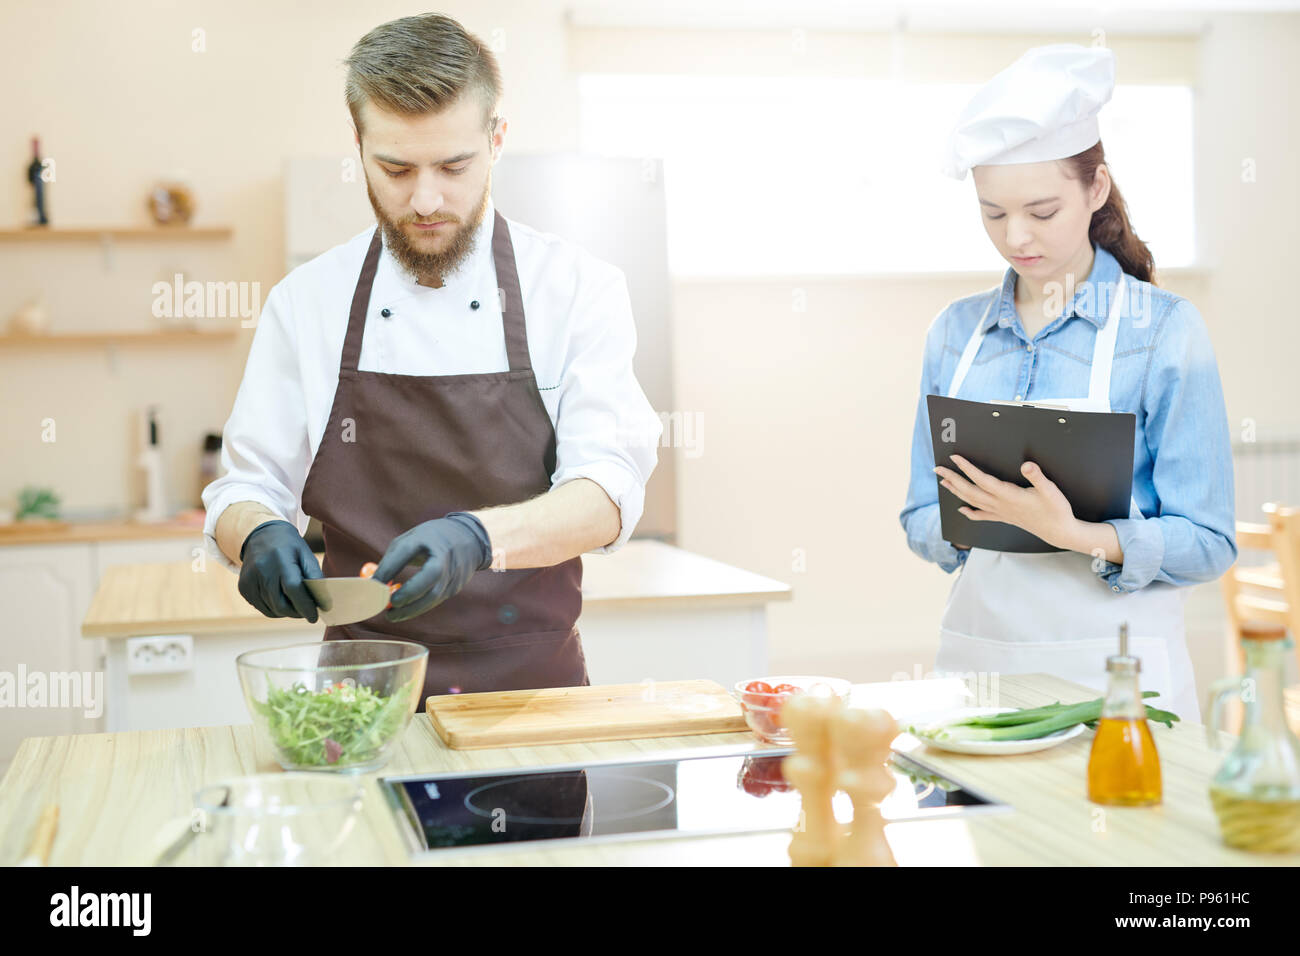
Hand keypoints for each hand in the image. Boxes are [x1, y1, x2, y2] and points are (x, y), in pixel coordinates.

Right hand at [238, 520, 323, 621]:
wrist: (260, 535)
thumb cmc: (289, 546)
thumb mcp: (305, 554)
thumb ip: (315, 576)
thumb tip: (324, 603)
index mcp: (280, 559)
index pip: (293, 589)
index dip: (305, 606)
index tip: (315, 617)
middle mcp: (262, 570)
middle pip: (281, 604)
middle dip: (297, 613)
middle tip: (307, 611)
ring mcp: (250, 580)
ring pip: (272, 610)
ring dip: (287, 612)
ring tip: (295, 603)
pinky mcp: (243, 588)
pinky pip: (262, 608)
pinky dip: (274, 609)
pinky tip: (281, 598)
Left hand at [373, 512, 492, 622]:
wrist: (468, 538)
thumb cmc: (430, 540)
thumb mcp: (412, 539)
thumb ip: (393, 559)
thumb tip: (373, 584)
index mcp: (428, 537)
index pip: (406, 551)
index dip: (388, 568)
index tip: (373, 585)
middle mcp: (444, 554)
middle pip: (430, 575)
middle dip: (409, 592)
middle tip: (390, 603)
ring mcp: (454, 571)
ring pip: (434, 595)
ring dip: (411, 609)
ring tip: (391, 615)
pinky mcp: (456, 586)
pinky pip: (436, 600)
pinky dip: (419, 607)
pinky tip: (405, 611)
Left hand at [934, 455, 1078, 549]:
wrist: (1060, 532)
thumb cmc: (1056, 510)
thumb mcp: (1050, 490)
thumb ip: (1037, 477)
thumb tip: (1026, 464)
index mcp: (1009, 495)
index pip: (982, 479)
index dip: (967, 468)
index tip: (955, 458)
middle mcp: (1000, 505)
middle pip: (970, 490)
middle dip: (952, 478)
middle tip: (937, 468)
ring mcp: (1001, 513)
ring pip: (972, 501)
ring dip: (956, 491)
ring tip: (943, 482)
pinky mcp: (1005, 518)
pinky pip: (982, 515)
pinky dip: (970, 512)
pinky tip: (961, 510)